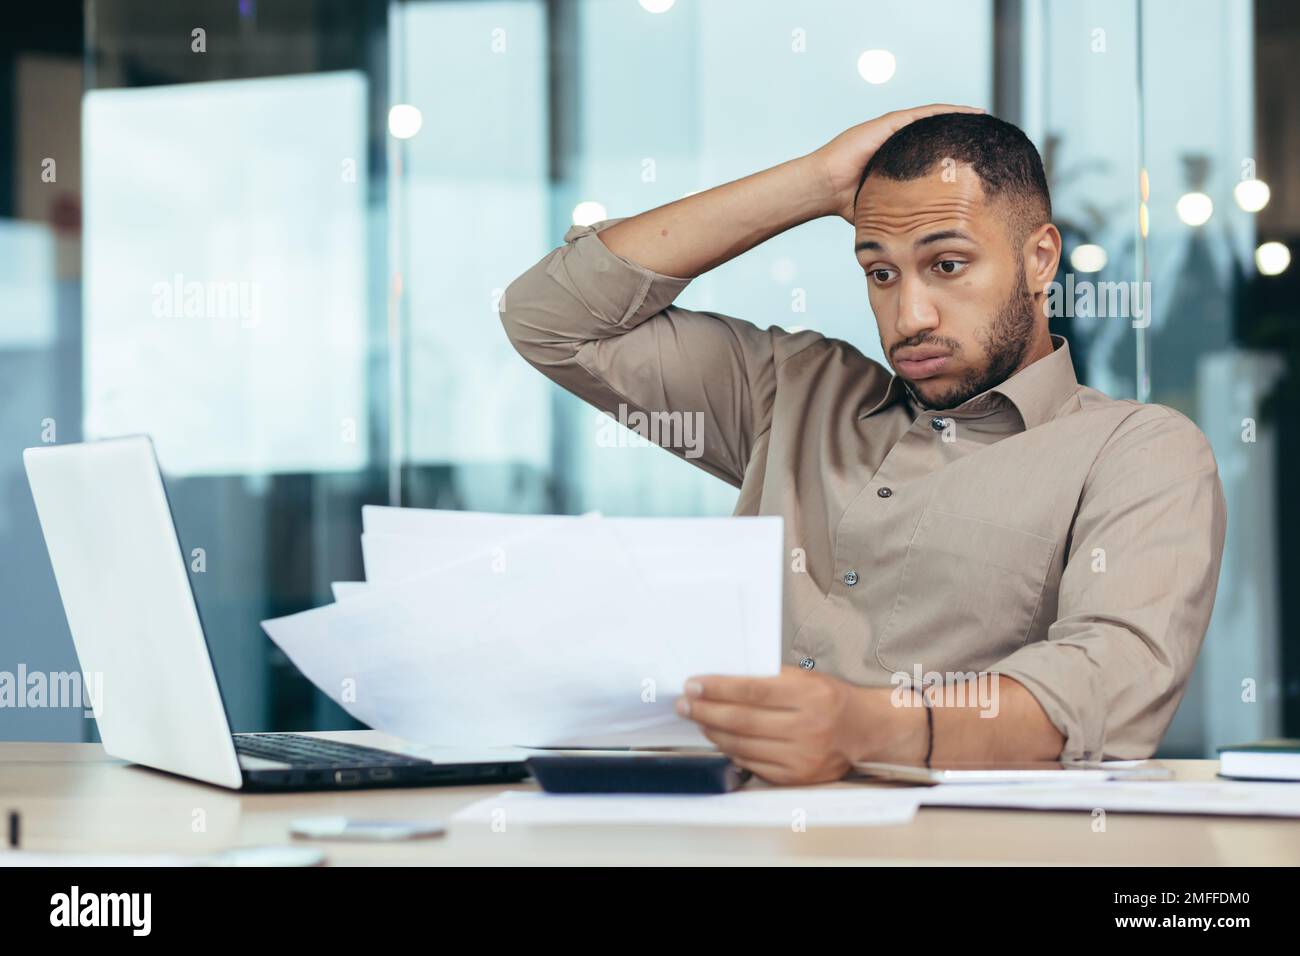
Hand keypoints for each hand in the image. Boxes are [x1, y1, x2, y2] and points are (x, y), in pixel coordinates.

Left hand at [676, 665, 875, 784]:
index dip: (718, 688)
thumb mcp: (804, 678)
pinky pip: (752, 764)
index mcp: (810, 695)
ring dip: (713, 731)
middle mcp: (807, 728)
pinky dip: (730, 750)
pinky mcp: (795, 777)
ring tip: (697, 718)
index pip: (752, 691)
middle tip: (684, 703)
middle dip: (706, 711)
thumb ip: (767, 678)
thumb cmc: (828, 698)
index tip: (693, 685)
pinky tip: (719, 738)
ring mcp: (802, 757)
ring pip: (743, 745)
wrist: (862, 730)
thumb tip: (719, 681)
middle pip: (742, 720)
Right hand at [807, 103, 984, 222]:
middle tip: (991, 138)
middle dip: (963, 134)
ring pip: (935, 120)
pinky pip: (925, 114)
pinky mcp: (890, 123)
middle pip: (938, 135)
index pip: (936, 155)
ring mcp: (894, 130)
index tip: (980, 160)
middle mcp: (899, 143)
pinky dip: (947, 112)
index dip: (957, 155)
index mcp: (900, 162)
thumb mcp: (887, 210)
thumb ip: (905, 216)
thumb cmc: (847, 202)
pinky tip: (969, 113)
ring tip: (986, 119)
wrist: (824, 188)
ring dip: (961, 119)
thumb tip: (925, 238)